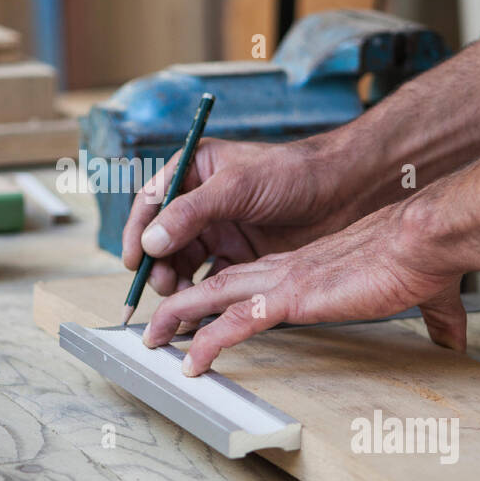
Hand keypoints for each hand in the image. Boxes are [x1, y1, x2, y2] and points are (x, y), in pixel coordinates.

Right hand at [121, 135, 371, 295]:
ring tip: (182, 298)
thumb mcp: (236, 186)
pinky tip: (202, 309)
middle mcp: (202, 202)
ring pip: (184, 261)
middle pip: (163, 238)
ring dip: (177, 280)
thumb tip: (151, 242)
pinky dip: (203, 294)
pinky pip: (212, 278)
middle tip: (162, 284)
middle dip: (157, 263)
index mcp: (194, 171)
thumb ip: (190, 213)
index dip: (137, 231)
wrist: (346, 191)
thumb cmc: (294, 173)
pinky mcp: (242, 255)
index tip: (133, 260)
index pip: (151, 202)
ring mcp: (222, 230)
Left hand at [141, 200, 467, 374]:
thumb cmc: (420, 261)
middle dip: (183, 302)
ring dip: (178, 318)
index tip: (204, 311)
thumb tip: (455, 340)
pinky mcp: (289, 297)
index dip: (224, 294)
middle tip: (157, 324)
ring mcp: (283, 282)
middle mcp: (285, 270)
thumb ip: (435, 319)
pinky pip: (234, 323)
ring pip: (212, 298)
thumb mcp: (422, 295)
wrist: (424, 240)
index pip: (252, 280)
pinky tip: (190, 360)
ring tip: (152, 340)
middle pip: (219, 284)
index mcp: (306, 267)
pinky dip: (206, 341)